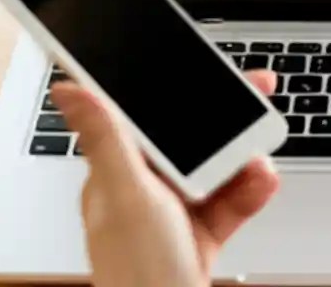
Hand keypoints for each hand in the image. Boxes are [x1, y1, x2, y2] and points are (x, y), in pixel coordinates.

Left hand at [49, 70, 280, 286]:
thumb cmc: (139, 276)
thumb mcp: (128, 198)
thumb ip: (109, 141)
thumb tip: (69, 90)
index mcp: (116, 174)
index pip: (143, 116)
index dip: (175, 89)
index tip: (204, 66)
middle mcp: (143, 190)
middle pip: (188, 138)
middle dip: (225, 123)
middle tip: (259, 98)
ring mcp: (173, 213)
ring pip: (216, 168)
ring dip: (243, 163)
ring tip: (258, 166)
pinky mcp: (200, 234)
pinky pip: (230, 201)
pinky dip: (249, 192)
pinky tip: (261, 186)